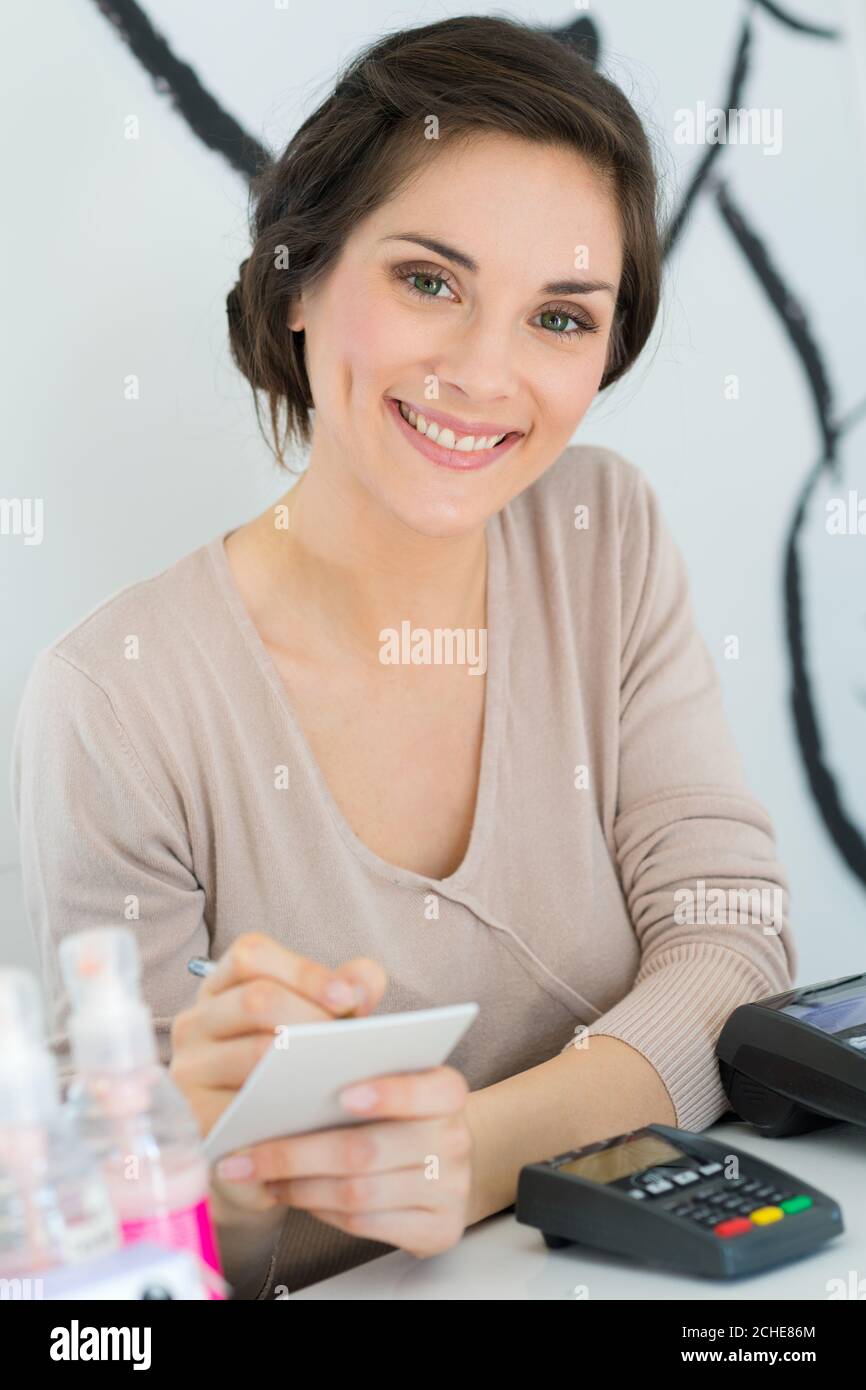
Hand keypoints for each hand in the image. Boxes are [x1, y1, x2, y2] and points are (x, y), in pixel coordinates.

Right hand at [168, 932, 386, 1220]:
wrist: (255, 1145)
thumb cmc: (291, 1072)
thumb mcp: (315, 1025)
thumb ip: (344, 994)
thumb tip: (365, 981)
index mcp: (221, 989)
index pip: (251, 955)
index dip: (303, 971)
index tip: (347, 996)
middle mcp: (194, 1022)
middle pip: (255, 999)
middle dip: (312, 1018)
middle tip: (348, 1044)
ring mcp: (187, 1071)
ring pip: (253, 1053)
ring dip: (306, 1064)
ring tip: (343, 1075)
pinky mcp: (195, 1119)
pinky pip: (246, 1109)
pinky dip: (288, 1108)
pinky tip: (318, 1114)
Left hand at [214, 1064, 472, 1257]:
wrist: (442, 1165)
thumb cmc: (402, 1115)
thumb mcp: (393, 1081)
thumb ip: (357, 1071)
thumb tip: (290, 1072)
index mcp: (447, 1092)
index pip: (428, 1090)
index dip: (388, 1094)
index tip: (341, 1096)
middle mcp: (454, 1140)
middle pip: (366, 1149)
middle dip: (296, 1154)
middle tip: (246, 1155)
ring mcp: (449, 1189)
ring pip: (357, 1192)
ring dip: (298, 1186)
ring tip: (259, 1176)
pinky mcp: (436, 1230)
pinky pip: (364, 1223)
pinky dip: (320, 1211)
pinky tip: (295, 1196)